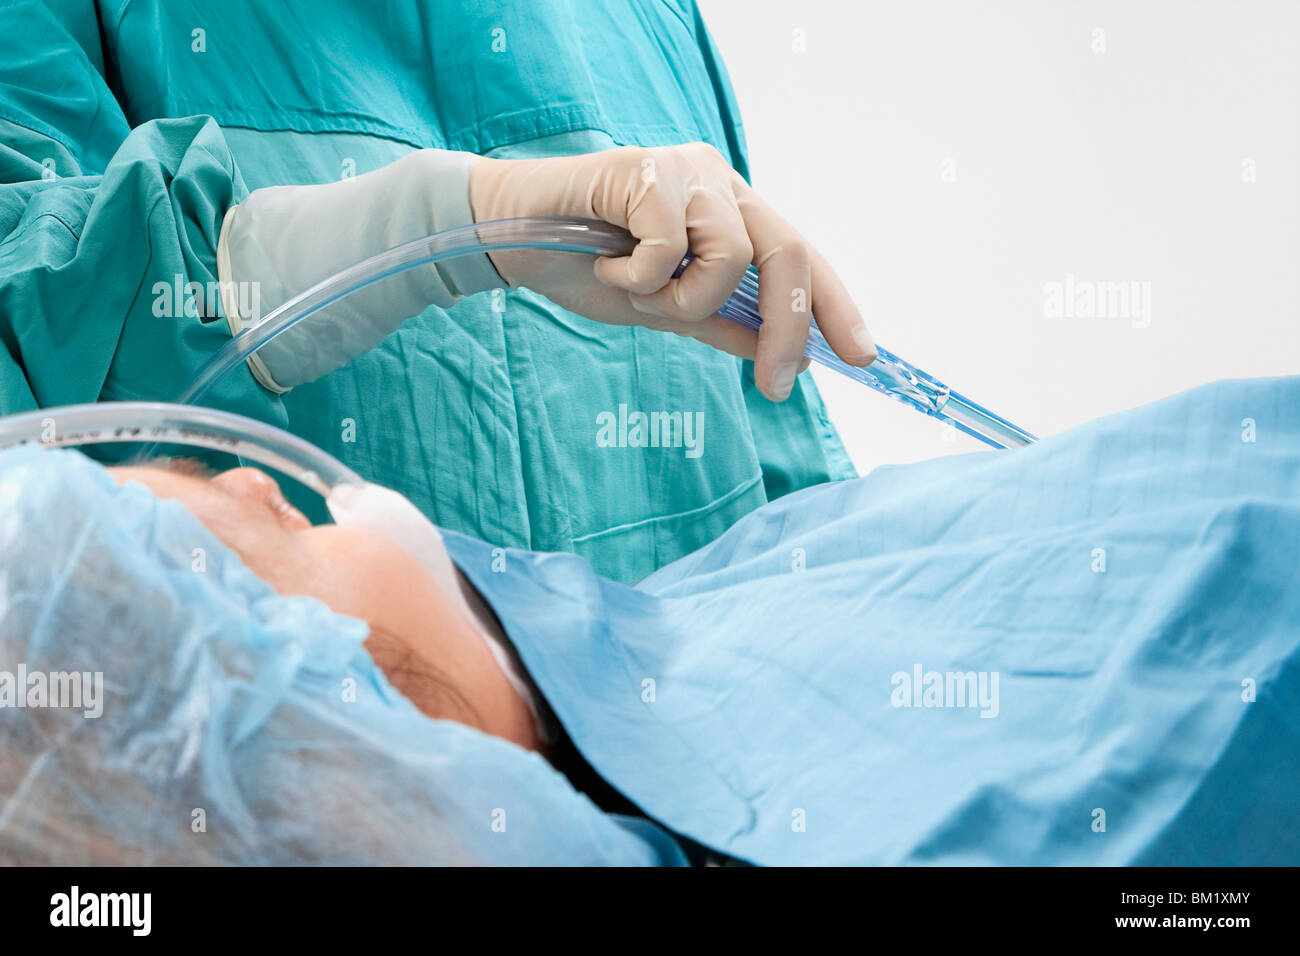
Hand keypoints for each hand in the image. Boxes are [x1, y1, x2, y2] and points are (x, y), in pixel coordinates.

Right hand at [469, 143, 875, 400]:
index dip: (834, 306)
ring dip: (680, 298)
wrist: (510, 236)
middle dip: (788, 329)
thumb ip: (719, 321)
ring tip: (632, 287)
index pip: (800, 257)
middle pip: (788, 255)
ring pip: (730, 257)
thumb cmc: (583, 264)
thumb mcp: (663, 308)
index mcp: (729, 211)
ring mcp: (687, 170)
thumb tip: (782, 353)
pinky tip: (605, 260)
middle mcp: (719, 182)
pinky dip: (638, 274)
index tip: (862, 357)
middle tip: (773, 386)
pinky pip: (671, 246)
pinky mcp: (648, 169)